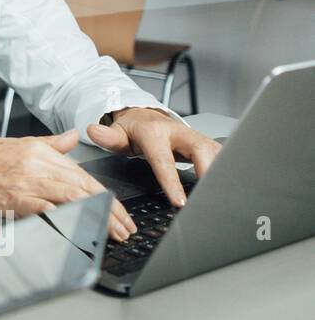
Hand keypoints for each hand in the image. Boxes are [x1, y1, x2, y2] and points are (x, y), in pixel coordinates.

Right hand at [0, 130, 136, 241]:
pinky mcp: (12, 202)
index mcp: (39, 151)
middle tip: (126, 230)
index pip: (84, 176)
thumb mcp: (17, 144)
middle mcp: (35, 165)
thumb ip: (50, 145)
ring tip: (112, 236)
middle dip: (110, 212)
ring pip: (72, 201)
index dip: (107, 197)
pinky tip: (82, 234)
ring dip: (97, 221)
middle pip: (84, 189)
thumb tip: (75, 137)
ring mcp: (24, 184)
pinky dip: (68, 224)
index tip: (121, 213)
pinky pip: (48, 214)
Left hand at [87, 108, 221, 207]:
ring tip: (224, 195)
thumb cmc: (133, 130)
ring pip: (216, 152)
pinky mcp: (206, 144)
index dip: (172, 181)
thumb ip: (107, 137)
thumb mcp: (117, 133)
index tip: (179, 201)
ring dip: (221, 171)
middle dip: (208, 171)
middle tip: (211, 197)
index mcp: (155, 134)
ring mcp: (195, 137)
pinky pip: (220, 156)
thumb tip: (92, 131)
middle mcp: (179, 133)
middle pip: (201, 151)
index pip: (164, 160)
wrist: (146, 117)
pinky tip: (227, 187)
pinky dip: (225, 171)